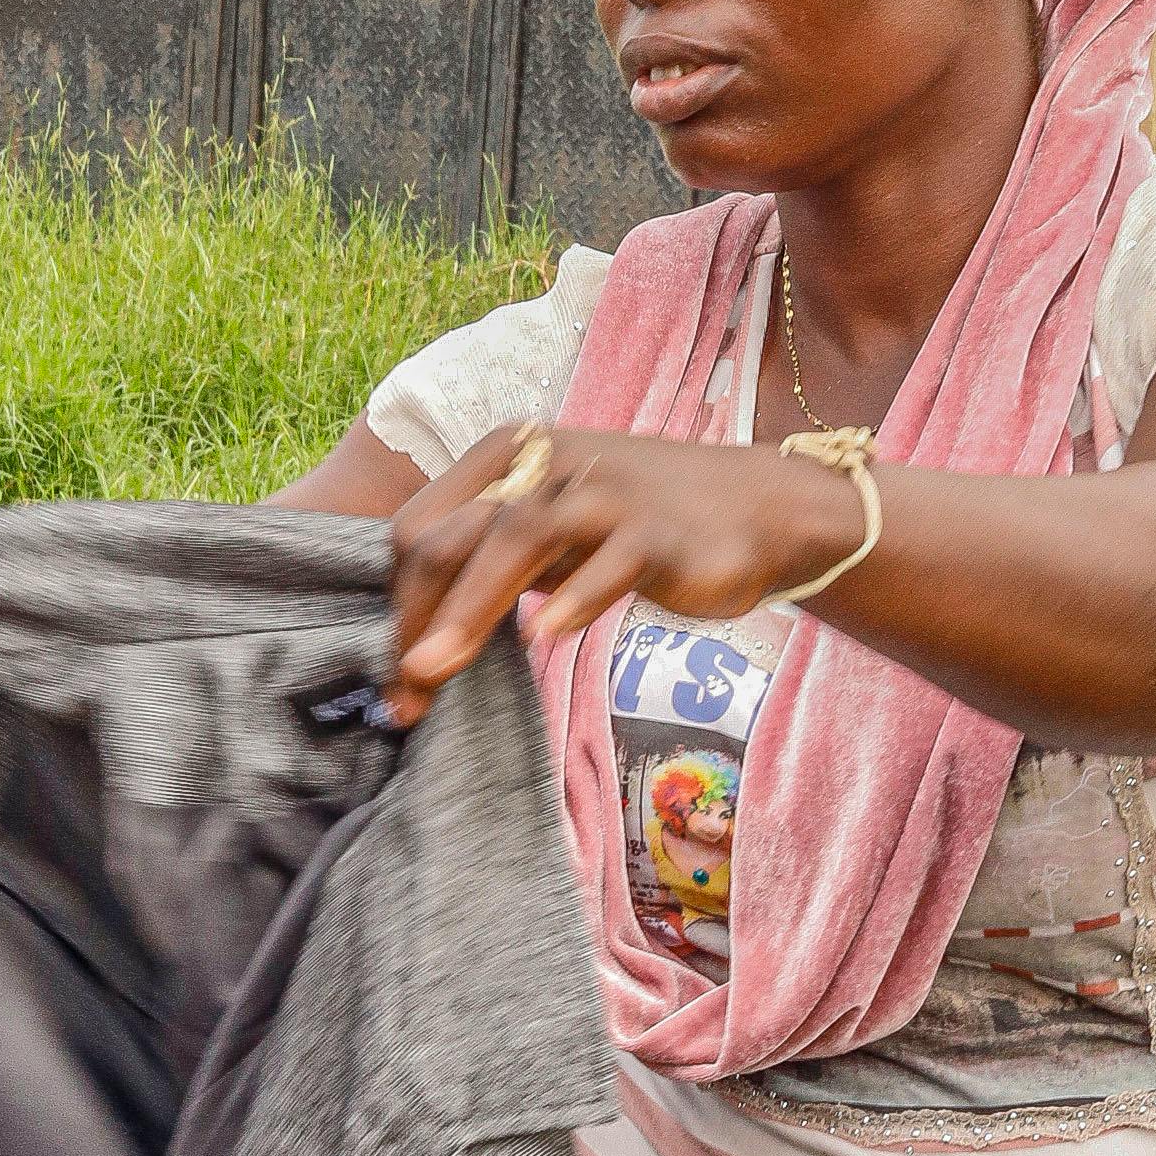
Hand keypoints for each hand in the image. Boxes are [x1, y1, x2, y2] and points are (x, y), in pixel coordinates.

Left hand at [384, 424, 862, 724]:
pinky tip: (545, 636)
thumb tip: (414, 635)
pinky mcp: (657, 530)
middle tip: (403, 697)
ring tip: (435, 671)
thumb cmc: (636, 527)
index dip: (398, 604)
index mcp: (509, 458)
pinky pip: (608, 562)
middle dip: (417, 620)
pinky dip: (574, 597)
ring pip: (517, 538)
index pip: (422, 528)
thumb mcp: (552, 534)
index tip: (395, 675)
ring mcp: (604, 493)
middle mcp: (548, 463)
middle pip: (455, 535)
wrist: (759, 509)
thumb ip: (491, 565)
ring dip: (469, 609)